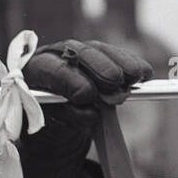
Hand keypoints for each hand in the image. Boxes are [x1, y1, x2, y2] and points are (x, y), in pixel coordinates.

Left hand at [17, 39, 152, 177]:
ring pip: (98, 51)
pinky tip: (143, 73)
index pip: (51, 70)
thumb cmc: (48, 124)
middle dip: (98, 67)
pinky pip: (113, 56)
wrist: (52, 120)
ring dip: (120, 63)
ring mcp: (76, 53)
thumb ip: (67, 117)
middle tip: (115, 81)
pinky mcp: (96, 56)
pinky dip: (129, 64)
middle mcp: (54, 56)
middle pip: (78, 54)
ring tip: (136, 77)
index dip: (69, 80)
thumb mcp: (52, 126)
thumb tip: (91, 112)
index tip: (86, 95)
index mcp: (34, 72)